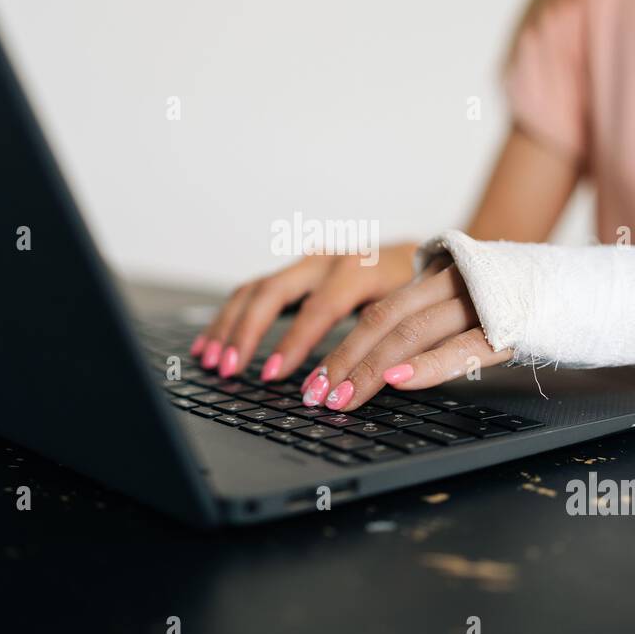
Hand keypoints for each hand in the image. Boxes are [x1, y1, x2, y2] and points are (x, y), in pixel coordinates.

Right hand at [192, 243, 418, 380]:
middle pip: (273, 291)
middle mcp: (327, 260)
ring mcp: (307, 263)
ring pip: (256, 289)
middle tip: (230, 368)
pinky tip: (213, 342)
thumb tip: (366, 378)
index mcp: (359, 268)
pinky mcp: (297, 272)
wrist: (424, 255)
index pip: (320, 307)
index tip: (274, 375)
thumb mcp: (415, 310)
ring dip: (229, 325)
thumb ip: (389, 338)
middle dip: (247, 333)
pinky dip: (232, 318)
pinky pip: (255, 291)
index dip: (295, 343)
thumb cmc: (420, 289)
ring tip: (210, 359)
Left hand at [301, 262, 511, 410]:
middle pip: (383, 321)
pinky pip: (462, 346)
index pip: (375, 311)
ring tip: (345, 399)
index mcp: (437, 277)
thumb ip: (429, 322)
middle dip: (344, 362)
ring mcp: (479, 300)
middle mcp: (452, 281)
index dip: (339, 346)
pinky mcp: (510, 324)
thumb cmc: (520, 306)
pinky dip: (427, 364)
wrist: (587, 289)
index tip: (313, 381)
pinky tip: (400, 381)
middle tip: (318, 398)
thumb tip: (379, 368)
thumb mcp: (467, 306)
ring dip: (372, 369)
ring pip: (412, 330)